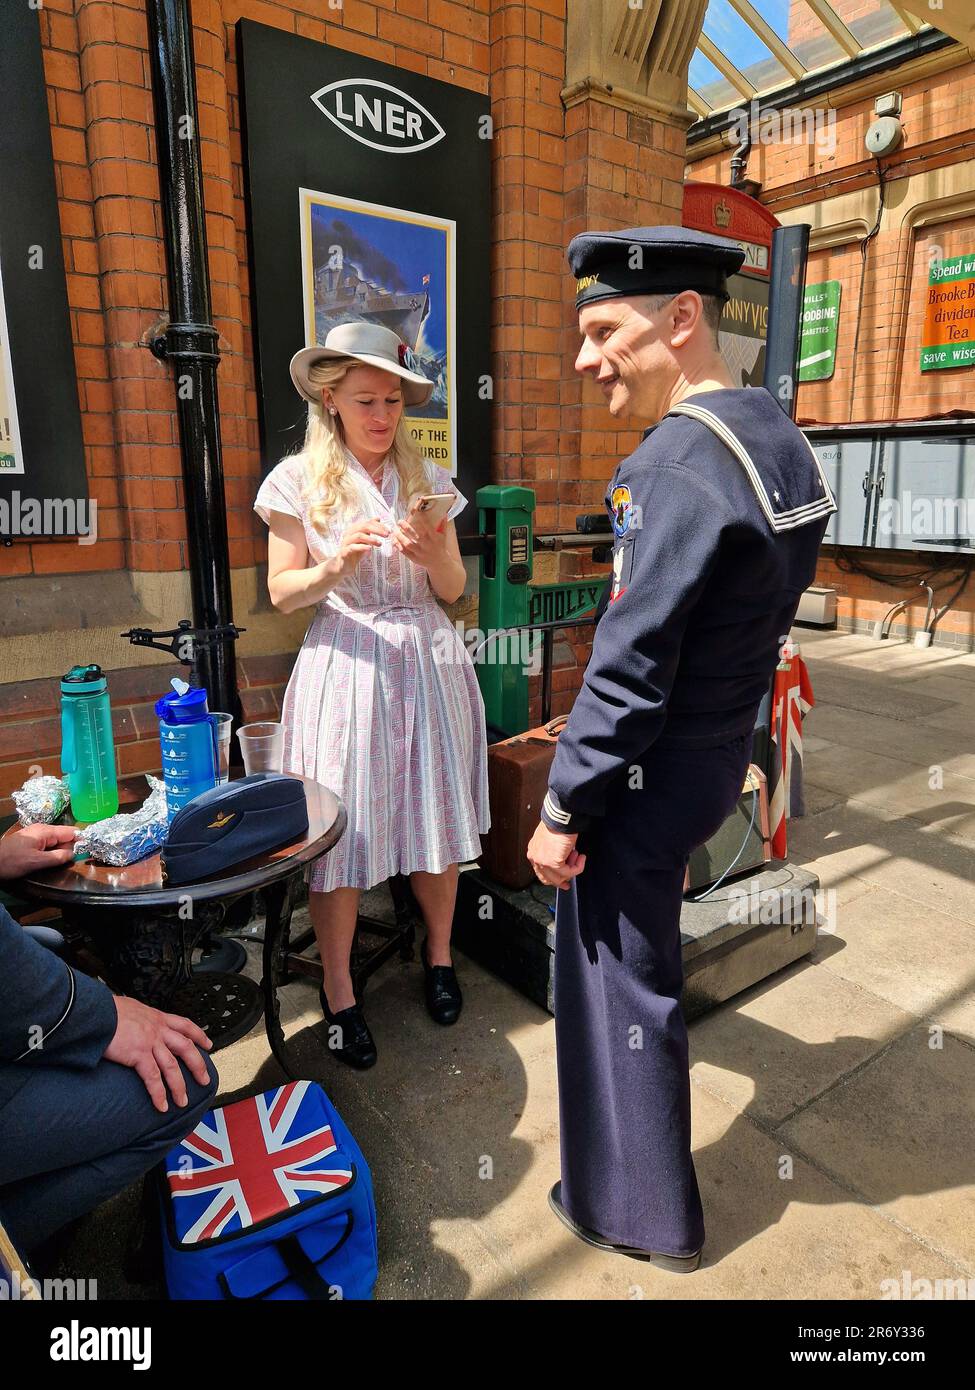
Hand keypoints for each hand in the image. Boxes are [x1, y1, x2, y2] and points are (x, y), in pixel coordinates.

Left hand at [0, 823, 77, 878]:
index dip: (82, 839)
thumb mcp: (36, 861)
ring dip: (63, 850)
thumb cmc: (12, 861)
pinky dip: (54, 852)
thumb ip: (57, 857)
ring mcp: (36, 836)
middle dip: (72, 846)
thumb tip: (74, 854)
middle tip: (81, 859)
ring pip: (56, 842)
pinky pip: (48, 845)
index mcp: (45, 831)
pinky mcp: (31, 842)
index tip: (91, 849)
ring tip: (69, 861)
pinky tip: (55, 860)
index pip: (71, 831)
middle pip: (64, 836)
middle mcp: (42, 830)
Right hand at [103, 996, 212, 1113]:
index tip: (208, 1044)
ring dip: (179, 1087)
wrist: (96, 1011)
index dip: (198, 1035)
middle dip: (198, 1065)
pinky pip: (153, 1078)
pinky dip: (158, 1093)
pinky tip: (161, 1105)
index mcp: (156, 1017)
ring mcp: (150, 1042)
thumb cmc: (107, 1009)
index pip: (185, 1025)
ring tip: (183, 1102)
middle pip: (186, 1048)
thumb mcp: (130, 1007)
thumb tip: (135, 1020)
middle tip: (205, 1079)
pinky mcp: (139, 1054)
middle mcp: (158, 1029)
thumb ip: (138, 1017)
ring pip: (172, 1067)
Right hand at [334, 517, 390, 577]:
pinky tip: (370, 549)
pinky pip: (353, 547)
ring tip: (380, 543)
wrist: (343, 565)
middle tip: (387, 535)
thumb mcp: (364, 539)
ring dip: (371, 539)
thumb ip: (369, 530)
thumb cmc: (355, 552)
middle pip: (363, 526)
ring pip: (359, 536)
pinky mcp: (344, 552)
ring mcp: (346, 542)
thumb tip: (378, 518)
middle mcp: (349, 533)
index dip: (379, 525)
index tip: (389, 530)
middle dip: (377, 530)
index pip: (367, 522)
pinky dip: (362, 547)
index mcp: (354, 529)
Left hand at [391, 509, 448, 569]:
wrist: (440, 564)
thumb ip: (443, 525)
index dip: (422, 519)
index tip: (415, 511)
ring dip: (399, 536)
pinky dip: (398, 545)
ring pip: (407, 544)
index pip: (428, 527)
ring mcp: (420, 553)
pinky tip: (394, 539)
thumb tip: (443, 513)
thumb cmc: (440, 547)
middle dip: (406, 527)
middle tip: (400, 521)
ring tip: (394, 529)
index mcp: (435, 539)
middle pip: (415, 535)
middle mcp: (427, 546)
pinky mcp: (414, 559)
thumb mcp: (443, 536)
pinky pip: (404, 552)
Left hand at [527, 822, 586, 889]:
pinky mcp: (553, 863)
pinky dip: (578, 867)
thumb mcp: (552, 839)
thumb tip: (565, 860)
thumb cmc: (558, 823)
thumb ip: (554, 851)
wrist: (561, 817)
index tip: (563, 882)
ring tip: (579, 856)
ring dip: (573, 868)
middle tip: (569, 884)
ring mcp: (542, 862)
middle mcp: (535, 858)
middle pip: (548, 879)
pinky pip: (569, 872)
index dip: (553, 879)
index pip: (541, 872)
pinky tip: (581, 857)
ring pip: (560, 877)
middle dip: (560, 881)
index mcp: (533, 851)